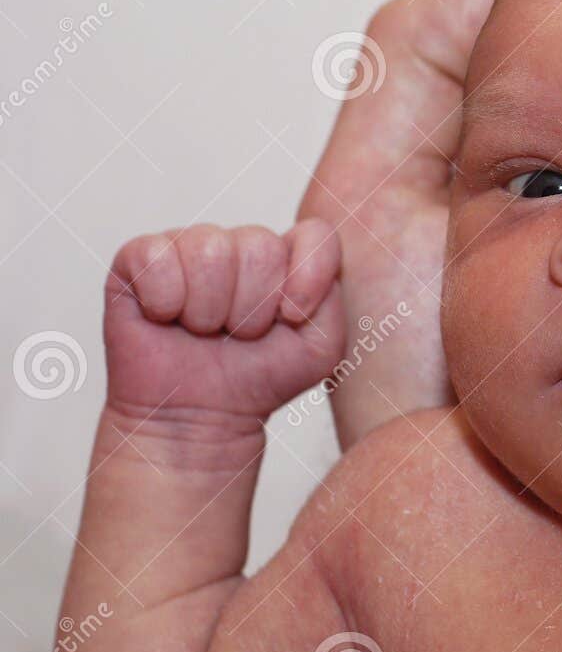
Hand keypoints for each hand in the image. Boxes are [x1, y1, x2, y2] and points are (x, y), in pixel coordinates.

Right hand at [103, 221, 343, 425]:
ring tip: (204, 330)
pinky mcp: (138, 258)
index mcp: (287, 257)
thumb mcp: (320, 348)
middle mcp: (239, 244)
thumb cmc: (257, 378)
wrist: (198, 417)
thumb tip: (305, 266)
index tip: (290, 319)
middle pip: (261, 246)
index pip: (315, 234)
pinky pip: (156, 257)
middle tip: (237, 334)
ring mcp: (188, 246)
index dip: (307, 277)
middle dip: (252, 307)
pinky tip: (165, 319)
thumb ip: (332, 298)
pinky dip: (164, 300)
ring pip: (210, 250)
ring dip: (209, 309)